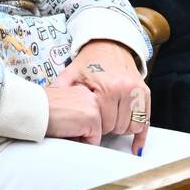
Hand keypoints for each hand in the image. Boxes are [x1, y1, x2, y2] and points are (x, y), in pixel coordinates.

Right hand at [45, 83, 102, 144]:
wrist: (34, 108)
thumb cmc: (40, 109)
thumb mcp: (61, 105)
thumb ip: (73, 112)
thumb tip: (76, 126)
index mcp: (83, 92)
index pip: (89, 118)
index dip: (76, 127)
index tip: (64, 124)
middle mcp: (91, 97)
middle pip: (94, 126)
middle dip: (80, 132)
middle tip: (62, 127)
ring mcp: (93, 107)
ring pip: (93, 134)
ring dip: (79, 137)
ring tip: (63, 129)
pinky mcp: (92, 119)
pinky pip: (93, 141)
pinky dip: (80, 144)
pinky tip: (66, 133)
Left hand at [56, 40, 149, 154]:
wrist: (109, 43)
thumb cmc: (89, 61)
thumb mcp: (70, 74)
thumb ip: (59, 90)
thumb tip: (43, 107)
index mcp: (106, 87)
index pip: (103, 126)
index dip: (94, 129)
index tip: (88, 124)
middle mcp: (124, 89)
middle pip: (118, 127)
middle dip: (107, 129)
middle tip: (99, 121)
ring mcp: (136, 90)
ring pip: (132, 126)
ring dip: (122, 129)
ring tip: (111, 121)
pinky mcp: (144, 91)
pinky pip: (145, 120)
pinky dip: (141, 134)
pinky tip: (135, 146)